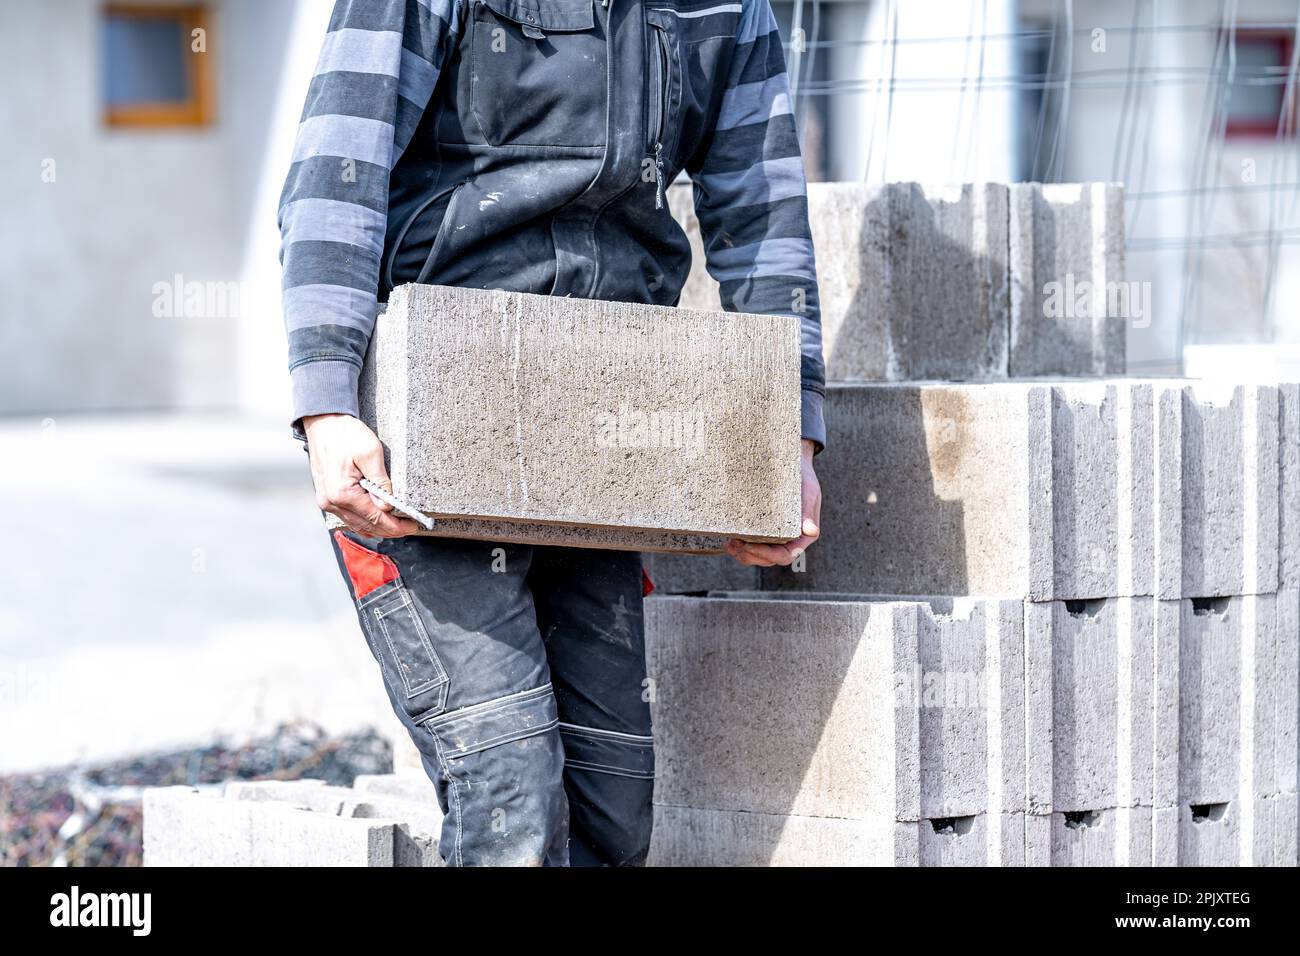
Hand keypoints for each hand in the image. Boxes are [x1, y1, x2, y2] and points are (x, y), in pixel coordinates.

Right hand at [303, 414, 423, 537]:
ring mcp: (326, 501)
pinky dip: (363, 520)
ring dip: (376, 526)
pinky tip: (376, 518)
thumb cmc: (345, 434)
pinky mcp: (326, 496)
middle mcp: (331, 501)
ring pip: (356, 524)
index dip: (396, 526)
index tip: (412, 526)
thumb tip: (388, 505)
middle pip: (366, 525)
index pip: (375, 518)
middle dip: (389, 529)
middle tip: (408, 527)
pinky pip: (347, 516)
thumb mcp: (371, 453)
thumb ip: (381, 481)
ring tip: (396, 524)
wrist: (323, 423)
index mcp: (342, 493)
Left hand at [725, 439, 821, 566]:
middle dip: (751, 556)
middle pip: (769, 559)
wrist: (794, 464)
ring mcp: (774, 536)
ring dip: (743, 554)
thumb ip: (808, 513)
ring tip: (730, 544)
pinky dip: (740, 546)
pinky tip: (729, 540)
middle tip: (735, 545)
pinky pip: (751, 544)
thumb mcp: (808, 493)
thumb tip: (811, 531)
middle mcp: (788, 540)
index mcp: (801, 536)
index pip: (785, 555)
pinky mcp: (763, 529)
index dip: (767, 555)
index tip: (750, 547)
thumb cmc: (803, 479)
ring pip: (758, 555)